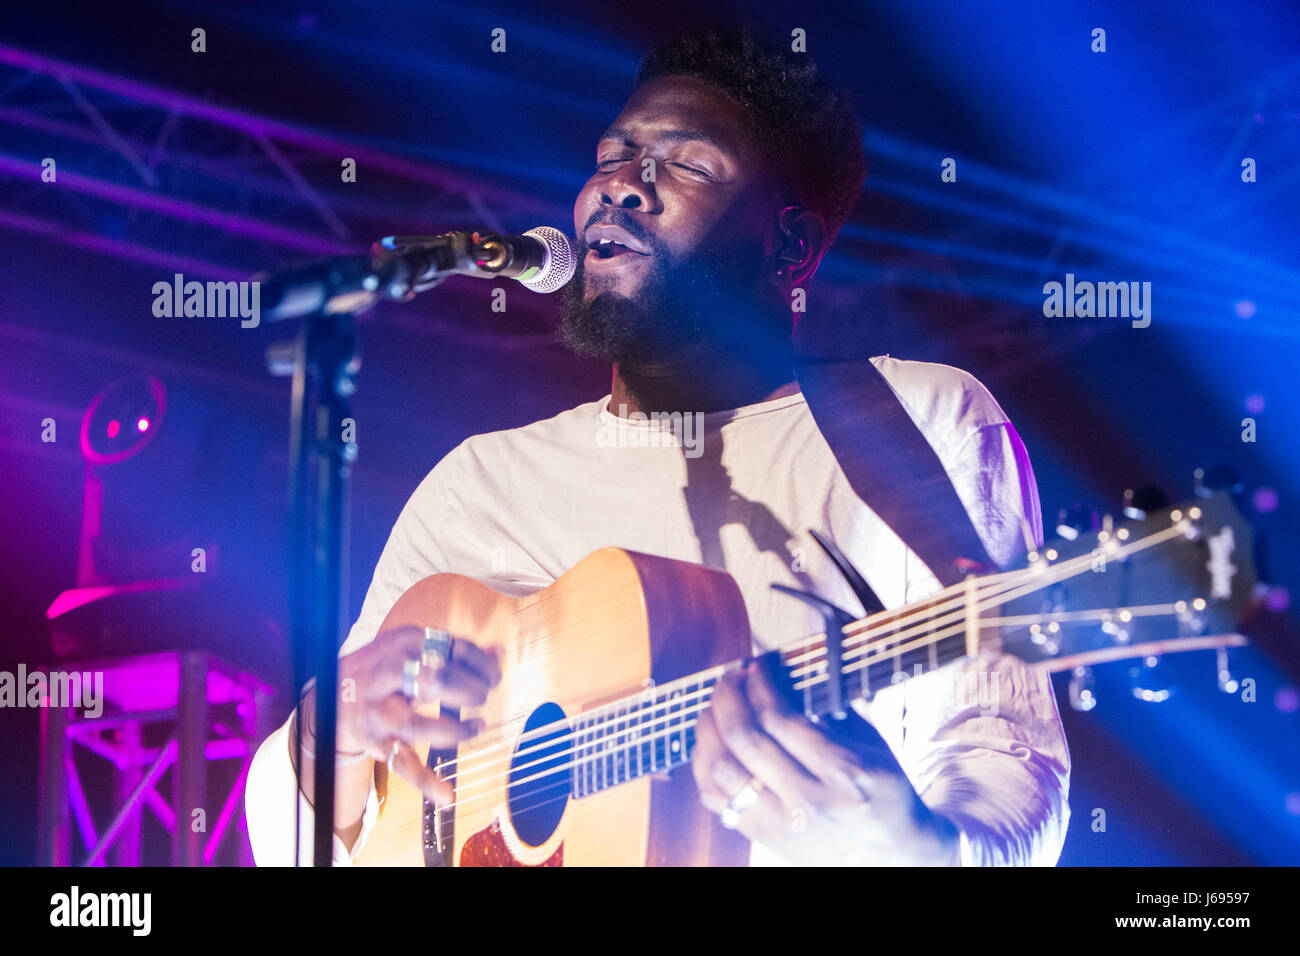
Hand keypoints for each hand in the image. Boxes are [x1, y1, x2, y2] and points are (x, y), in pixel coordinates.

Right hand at [328, 626, 501, 806]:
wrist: (335, 690)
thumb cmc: (389, 668)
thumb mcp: (416, 650)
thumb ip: (459, 653)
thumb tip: (498, 654)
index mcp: (404, 644)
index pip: (451, 649)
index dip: (481, 665)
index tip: (493, 678)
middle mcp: (387, 674)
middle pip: (436, 679)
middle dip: (470, 691)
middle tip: (482, 698)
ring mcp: (379, 710)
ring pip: (417, 724)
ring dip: (456, 728)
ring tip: (477, 726)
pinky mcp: (376, 742)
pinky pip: (402, 763)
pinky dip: (426, 782)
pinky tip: (447, 795)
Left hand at [692, 657, 959, 864]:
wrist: (893, 856)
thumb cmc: (884, 792)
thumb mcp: (873, 746)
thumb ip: (832, 711)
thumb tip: (784, 675)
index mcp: (843, 773)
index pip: (780, 719)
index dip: (758, 685)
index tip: (755, 667)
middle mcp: (809, 803)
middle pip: (744, 740)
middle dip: (727, 699)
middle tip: (728, 680)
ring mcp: (783, 826)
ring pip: (721, 771)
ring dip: (708, 730)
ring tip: (713, 709)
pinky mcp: (765, 840)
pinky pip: (716, 799)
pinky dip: (704, 767)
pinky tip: (710, 745)